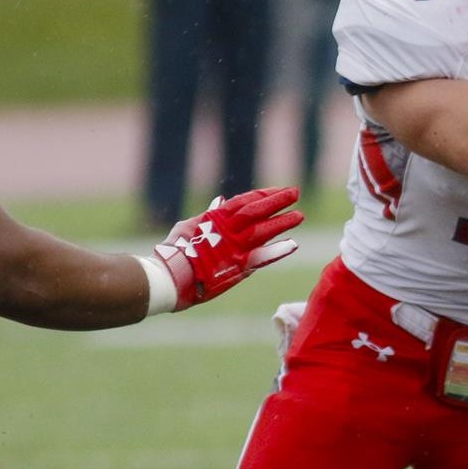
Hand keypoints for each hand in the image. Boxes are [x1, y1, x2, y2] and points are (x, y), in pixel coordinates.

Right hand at [151, 187, 303, 311]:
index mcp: (215, 218)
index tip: (279, 190)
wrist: (167, 278)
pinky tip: (293, 244)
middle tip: (295, 192)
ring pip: (263, 230)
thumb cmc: (174, 252)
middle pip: (257, 210)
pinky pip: (261, 257)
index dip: (263, 194)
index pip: (244, 201)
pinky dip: (277, 250)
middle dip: (277, 200)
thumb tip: (221, 199)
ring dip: (283, 222)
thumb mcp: (188, 227)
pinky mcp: (236, 267)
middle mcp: (227, 230)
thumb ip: (209, 214)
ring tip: (300, 216)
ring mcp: (233, 248)